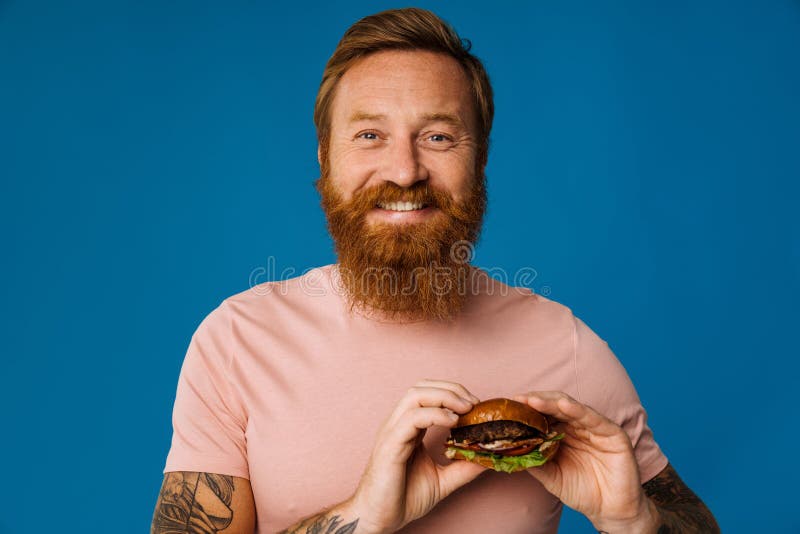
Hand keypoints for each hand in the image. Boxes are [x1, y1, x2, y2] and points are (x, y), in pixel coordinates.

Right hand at [349, 380, 486, 532]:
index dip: (453, 393)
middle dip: (451, 389)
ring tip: (465, 408)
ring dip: (444, 396)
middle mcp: (398, 424)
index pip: (428, 394)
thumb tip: (488, 457)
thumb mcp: (442, 479)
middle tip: (474, 403)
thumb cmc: (403, 497)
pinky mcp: (390, 445)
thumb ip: (463, 466)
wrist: (380, 518)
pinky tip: (452, 422)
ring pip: (415, 395)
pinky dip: (434, 414)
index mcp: (408, 427)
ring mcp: (392, 432)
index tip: (476, 405)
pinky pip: (411, 419)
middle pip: (422, 387)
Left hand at [512, 391, 659, 531]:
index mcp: (564, 434)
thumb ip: (535, 462)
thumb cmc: (583, 492)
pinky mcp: (613, 433)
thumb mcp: (552, 476)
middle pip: (555, 406)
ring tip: (533, 401)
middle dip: (536, 402)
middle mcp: (579, 427)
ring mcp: (596, 428)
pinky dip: (578, 410)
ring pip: (572, 408)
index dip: (527, 410)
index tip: (509, 407)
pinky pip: (594, 419)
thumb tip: (510, 451)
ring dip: (552, 403)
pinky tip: (563, 405)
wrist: (610, 511)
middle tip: (518, 400)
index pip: (544, 415)